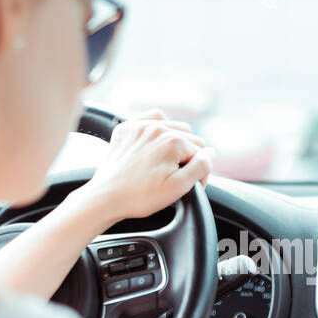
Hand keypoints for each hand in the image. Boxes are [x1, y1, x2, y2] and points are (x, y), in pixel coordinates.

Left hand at [82, 108, 213, 221]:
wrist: (106, 198)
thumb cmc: (140, 196)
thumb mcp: (179, 187)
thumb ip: (202, 167)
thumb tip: (211, 153)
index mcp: (173, 140)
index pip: (201, 153)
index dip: (198, 172)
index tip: (188, 186)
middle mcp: (157, 127)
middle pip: (189, 138)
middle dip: (186, 157)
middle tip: (175, 176)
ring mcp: (140, 126)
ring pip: (172, 126)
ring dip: (174, 142)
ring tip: (166, 162)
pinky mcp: (127, 129)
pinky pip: (151, 118)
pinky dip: (158, 128)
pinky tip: (156, 142)